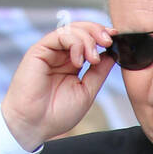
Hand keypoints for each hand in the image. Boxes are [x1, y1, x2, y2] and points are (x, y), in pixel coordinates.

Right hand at [0, 21, 117, 149]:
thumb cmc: (58, 113)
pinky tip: (78, 61)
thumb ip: (98, 72)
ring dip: (88, 39)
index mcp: (73, 63)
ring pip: (71, 30)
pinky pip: (59, 35)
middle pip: (81, 30)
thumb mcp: (87, 91)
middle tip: (108, 41)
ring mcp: (50, 52)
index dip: (103, 36)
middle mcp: (61, 55)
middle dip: (98, 31)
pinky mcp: (39, 50)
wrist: (35, 123)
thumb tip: (112, 54)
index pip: (89, 41)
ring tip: (92, 59)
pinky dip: (74, 43)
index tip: (117, 38)